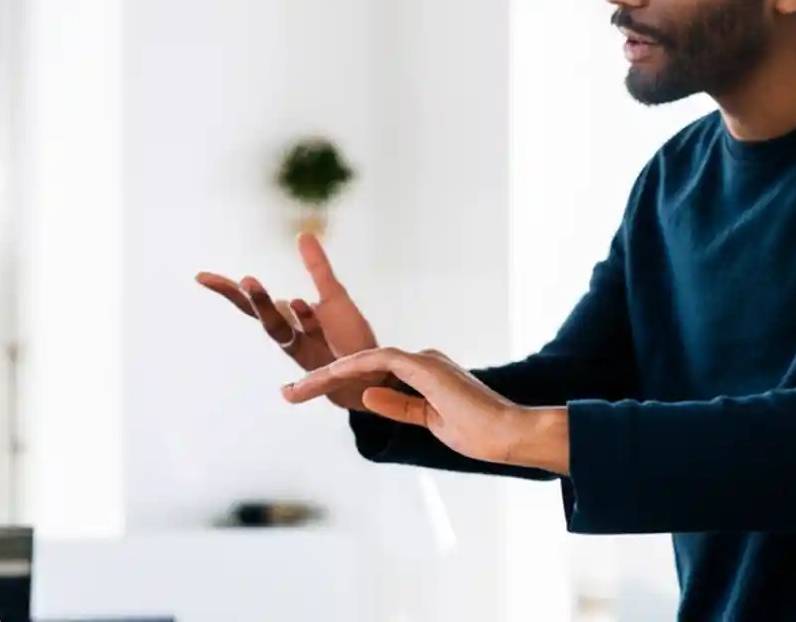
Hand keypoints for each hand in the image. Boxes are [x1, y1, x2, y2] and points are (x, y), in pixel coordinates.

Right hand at [197, 232, 387, 410]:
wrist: (370, 371)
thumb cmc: (348, 336)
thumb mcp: (333, 295)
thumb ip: (317, 267)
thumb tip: (302, 233)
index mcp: (287, 316)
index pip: (252, 301)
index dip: (226, 289)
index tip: (200, 276)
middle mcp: (289, 333)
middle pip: (260, 314)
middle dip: (246, 297)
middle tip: (238, 277)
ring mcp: (303, 348)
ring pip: (277, 327)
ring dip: (264, 306)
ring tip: (250, 283)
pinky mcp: (319, 362)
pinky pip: (308, 338)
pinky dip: (304, 319)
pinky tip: (299, 301)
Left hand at [283, 347, 570, 472]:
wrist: (508, 434)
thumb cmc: (479, 433)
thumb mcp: (429, 422)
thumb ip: (400, 407)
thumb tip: (365, 396)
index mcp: (424, 374)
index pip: (372, 376)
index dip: (339, 385)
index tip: (310, 397)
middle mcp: (421, 362)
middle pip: (360, 366)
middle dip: (320, 379)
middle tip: (287, 393)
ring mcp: (422, 361)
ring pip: (362, 361)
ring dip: (325, 377)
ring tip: (293, 391)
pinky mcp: (424, 366)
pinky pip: (378, 361)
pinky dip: (350, 368)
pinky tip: (325, 377)